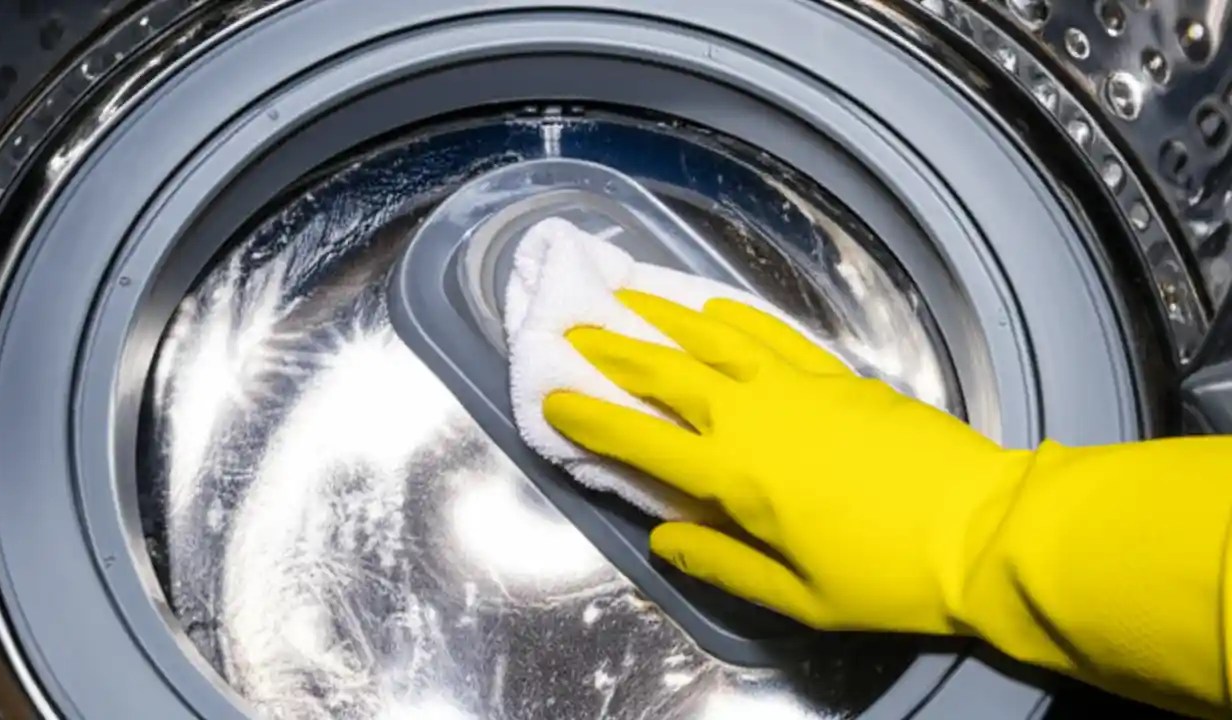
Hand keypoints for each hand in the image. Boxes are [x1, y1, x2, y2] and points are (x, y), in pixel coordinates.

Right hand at [544, 290, 1032, 633]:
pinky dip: (737, 315)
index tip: (552, 398)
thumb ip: (721, 564)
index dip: (590, 420)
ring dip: (663, 317)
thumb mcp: (796, 596)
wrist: (981, 529)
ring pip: (714, 339)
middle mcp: (753, 417)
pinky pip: (774, 333)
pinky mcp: (838, 375)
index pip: (640, 442)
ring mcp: (797, 386)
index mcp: (733, 476)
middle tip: (572, 330)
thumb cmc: (886, 576)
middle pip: (666, 374)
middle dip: (612, 352)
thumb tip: (663, 542)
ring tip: (626, 298)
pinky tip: (712, 304)